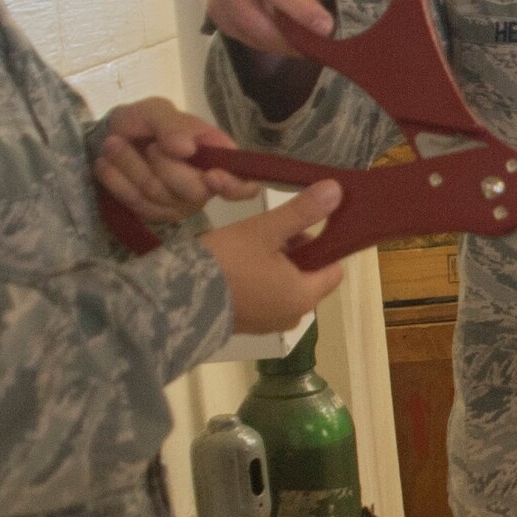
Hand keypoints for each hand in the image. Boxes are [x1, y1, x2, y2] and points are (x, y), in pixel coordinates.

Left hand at [95, 98, 260, 224]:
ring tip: (112, 143)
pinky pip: (136, 204)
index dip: (234, 186)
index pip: (244, 185)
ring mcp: (178, 204)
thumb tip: (187, 149)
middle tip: (146, 143)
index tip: (212, 176)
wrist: (112, 136)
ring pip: (158, 195)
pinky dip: (117, 181)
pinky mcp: (153, 214)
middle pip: (193, 192)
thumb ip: (172, 124)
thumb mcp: (157, 110)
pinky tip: (105, 164)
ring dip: (131, 166)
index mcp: (217, 157)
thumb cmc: (144, 121)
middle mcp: (204, 186)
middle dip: (163, 165)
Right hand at [203, 180, 345, 331]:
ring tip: (251, 246)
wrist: (179, 299)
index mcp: (305, 296)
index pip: (335, 270)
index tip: (301, 227)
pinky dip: (261, 283)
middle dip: (297, 254)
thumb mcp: (265, 230)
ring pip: (286, 288)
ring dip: (277, 267)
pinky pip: (266, 300)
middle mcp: (294, 316)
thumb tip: (337, 190)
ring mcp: (270, 324)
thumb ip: (301, 211)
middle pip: (310, 278)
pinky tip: (239, 266)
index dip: (324, 246)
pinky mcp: (249, 326)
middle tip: (270, 232)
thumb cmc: (228, 262)